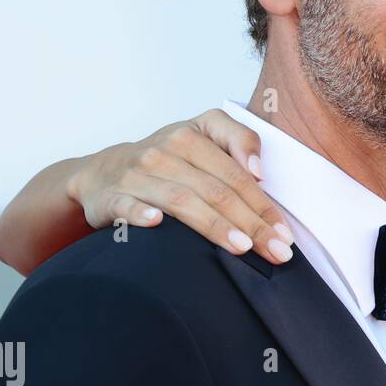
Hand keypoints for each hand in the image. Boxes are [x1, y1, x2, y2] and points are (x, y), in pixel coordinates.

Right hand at [66, 109, 294, 262]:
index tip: (284, 231)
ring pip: (182, 200)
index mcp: (192, 135)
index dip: (264, 203)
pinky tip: (157, 223)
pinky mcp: (112, 196)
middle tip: (277, 251)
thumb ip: (237, 142)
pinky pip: (128, 205)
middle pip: (218, 190)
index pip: (237, 173)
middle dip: (252, 223)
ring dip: (214, 225)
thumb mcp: (202, 137)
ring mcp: (137, 174)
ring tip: (243, 247)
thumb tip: (259, 175)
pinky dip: (141, 214)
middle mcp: (165, 151)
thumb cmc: (165, 160)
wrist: (101, 172)